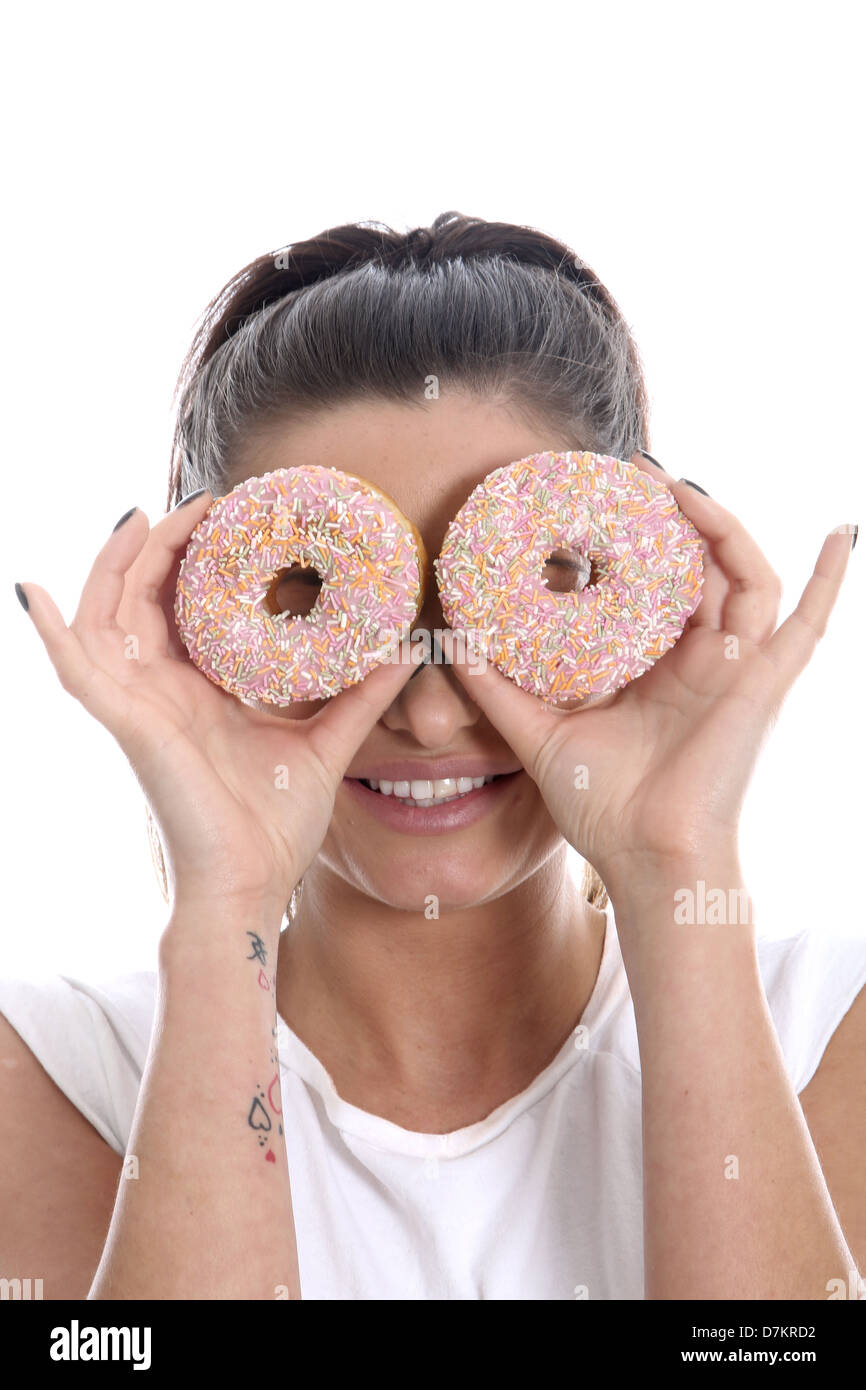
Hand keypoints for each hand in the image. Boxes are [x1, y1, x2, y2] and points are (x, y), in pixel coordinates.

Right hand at [17, 494, 414, 926]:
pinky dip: (51, 629)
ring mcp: (139, 706)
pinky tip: (32, 590)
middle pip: (141, 597)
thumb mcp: (326, 743)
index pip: (183, 607)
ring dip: (116, 562)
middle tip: (203, 502)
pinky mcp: (128, 726)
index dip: (196, 557)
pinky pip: (75, 670)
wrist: (253, 885)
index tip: (233, 515)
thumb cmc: (276, 827)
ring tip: (141, 515)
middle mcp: (162, 691)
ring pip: (105, 616)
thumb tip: (406, 647)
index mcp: (200, 691)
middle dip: (162, 544)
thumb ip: (360, 695)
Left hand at [448, 454, 855, 884]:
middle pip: (698, 567)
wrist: (648, 859)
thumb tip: (451, 642)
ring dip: (719, 524)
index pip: (651, 586)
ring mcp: (739, 667)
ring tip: (678, 487)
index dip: (633, 540)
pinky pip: (810, 619)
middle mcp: (701, 660)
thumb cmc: (605, 809)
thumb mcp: (539, 736)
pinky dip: (832, 577)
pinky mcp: (766, 681)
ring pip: (743, 574)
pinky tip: (841, 533)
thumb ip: (498, 690)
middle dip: (672, 514)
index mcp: (655, 669)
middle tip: (632, 473)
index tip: (596, 497)